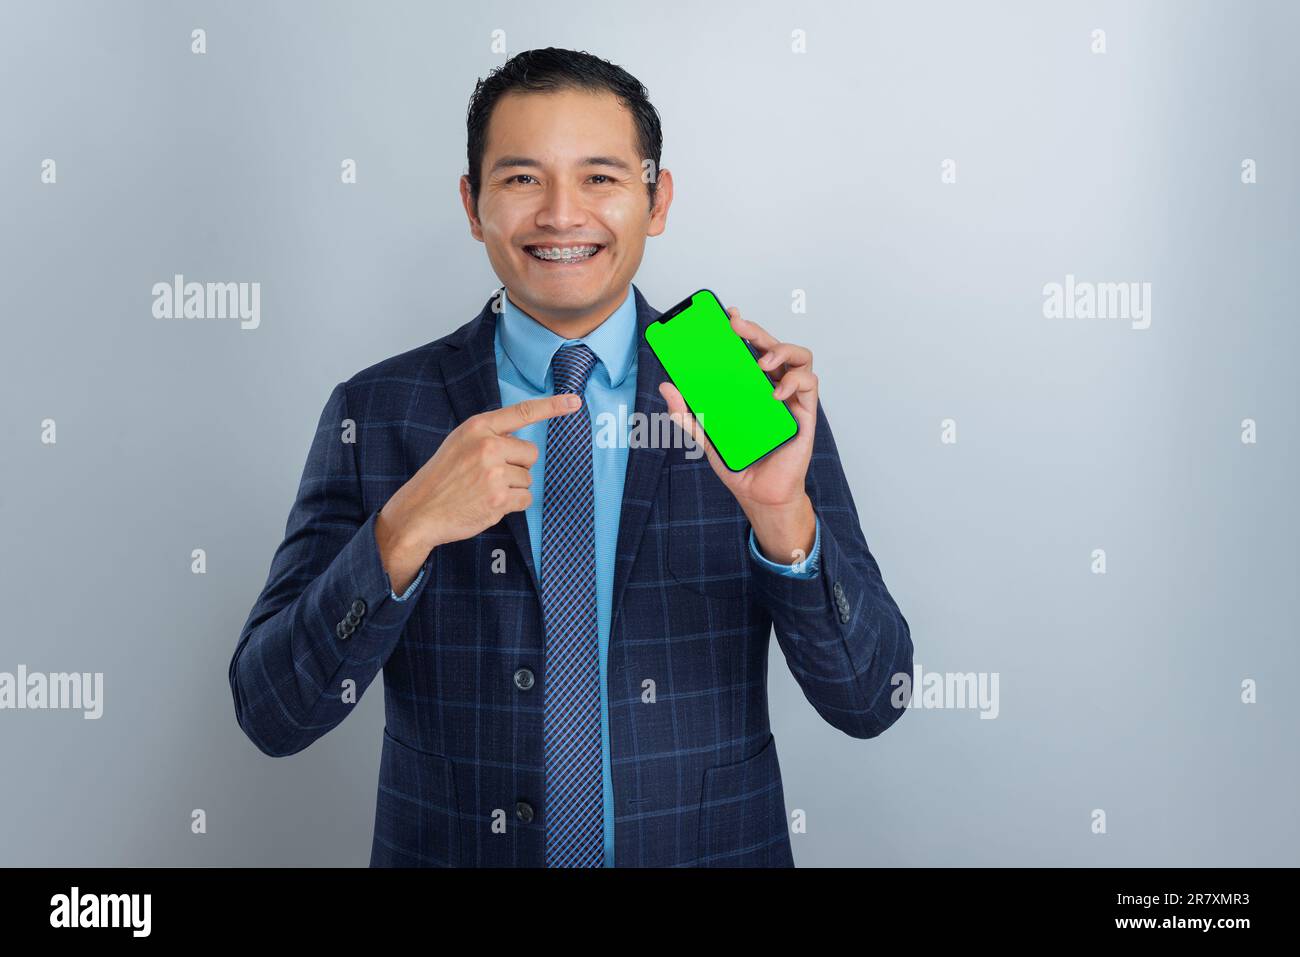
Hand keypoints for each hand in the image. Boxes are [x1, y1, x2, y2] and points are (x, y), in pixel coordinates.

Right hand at [374, 393, 581, 589]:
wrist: (419, 511)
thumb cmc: (442, 478)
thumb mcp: (459, 444)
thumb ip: (488, 437)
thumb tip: (521, 442)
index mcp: (477, 427)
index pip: (521, 412)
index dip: (551, 406)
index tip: (574, 402)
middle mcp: (488, 446)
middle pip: (531, 453)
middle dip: (518, 465)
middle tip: (490, 475)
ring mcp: (494, 473)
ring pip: (528, 478)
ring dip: (513, 487)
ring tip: (483, 491)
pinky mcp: (499, 499)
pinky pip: (525, 498)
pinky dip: (512, 504)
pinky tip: (489, 504)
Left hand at [658, 306, 817, 564]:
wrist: (760, 494)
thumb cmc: (740, 463)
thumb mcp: (705, 436)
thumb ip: (686, 414)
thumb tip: (667, 387)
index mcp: (751, 386)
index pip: (750, 348)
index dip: (743, 329)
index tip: (727, 315)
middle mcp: (773, 386)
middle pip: (772, 345)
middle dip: (756, 331)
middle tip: (737, 327)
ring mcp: (791, 397)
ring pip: (799, 357)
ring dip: (782, 350)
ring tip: (762, 361)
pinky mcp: (805, 412)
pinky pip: (808, 383)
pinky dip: (794, 380)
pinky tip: (775, 392)